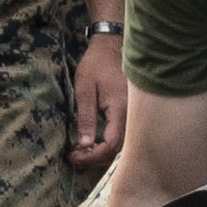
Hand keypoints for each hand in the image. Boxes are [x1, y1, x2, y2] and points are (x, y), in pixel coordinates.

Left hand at [71, 28, 125, 168]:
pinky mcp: (131, 113)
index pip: (111, 145)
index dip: (92, 156)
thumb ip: (85, 118)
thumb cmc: (96, 65)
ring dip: (102, 153)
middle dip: (95, 158)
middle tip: (74, 156)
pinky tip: (94, 142)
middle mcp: (132, 115)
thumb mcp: (84, 90)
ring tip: (81, 151)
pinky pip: (123, 136)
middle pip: (118, 149)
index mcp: (120, 109)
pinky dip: (108, 144)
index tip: (73, 156)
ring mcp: (134, 114)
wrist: (111, 48)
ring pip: (122, 145)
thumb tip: (84, 145)